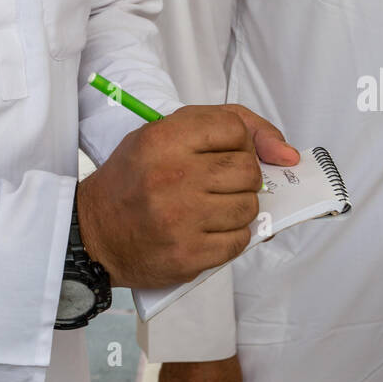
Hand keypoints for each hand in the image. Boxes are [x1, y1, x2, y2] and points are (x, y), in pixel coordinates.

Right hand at [76, 103, 298, 287]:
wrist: (94, 232)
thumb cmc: (135, 178)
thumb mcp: (164, 134)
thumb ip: (227, 126)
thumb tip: (288, 154)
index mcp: (164, 139)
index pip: (234, 128)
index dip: (237, 141)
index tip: (221, 152)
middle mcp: (173, 176)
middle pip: (248, 169)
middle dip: (242, 176)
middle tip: (217, 183)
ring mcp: (182, 218)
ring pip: (249, 207)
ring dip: (238, 207)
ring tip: (211, 207)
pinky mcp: (189, 255)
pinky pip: (239, 241)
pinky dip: (232, 236)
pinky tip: (208, 230)